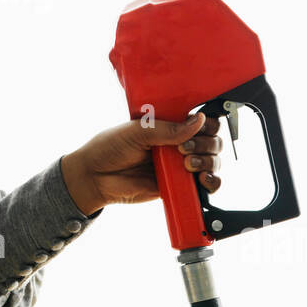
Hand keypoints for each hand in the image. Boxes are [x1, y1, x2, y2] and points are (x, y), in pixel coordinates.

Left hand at [61, 112, 222, 211]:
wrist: (94, 177)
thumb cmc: (109, 147)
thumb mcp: (137, 131)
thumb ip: (168, 129)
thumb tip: (199, 120)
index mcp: (169, 125)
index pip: (201, 121)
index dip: (207, 123)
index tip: (199, 127)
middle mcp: (178, 144)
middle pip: (212, 141)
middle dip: (206, 144)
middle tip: (184, 149)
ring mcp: (179, 166)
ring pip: (212, 162)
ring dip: (208, 162)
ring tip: (188, 165)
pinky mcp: (177, 186)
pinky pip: (204, 186)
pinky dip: (212, 183)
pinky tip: (202, 181)